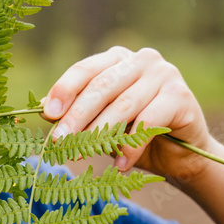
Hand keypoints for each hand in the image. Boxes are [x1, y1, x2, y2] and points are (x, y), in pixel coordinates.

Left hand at [41, 46, 212, 181]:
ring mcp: (164, 74)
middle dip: (77, 116)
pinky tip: (120, 164)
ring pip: (123, 105)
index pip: (85, 69)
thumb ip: (76, 112)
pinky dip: (131, 146)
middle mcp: (141, 59)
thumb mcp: (100, 123)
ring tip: (82, 155)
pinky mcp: (181, 96)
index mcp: (117, 59)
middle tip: (59, 141)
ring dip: (99, 133)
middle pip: (102, 86)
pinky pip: (149, 121)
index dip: (64, 90)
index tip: (48, 115)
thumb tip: (42, 110)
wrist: (181, 155)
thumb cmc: (134, 134)